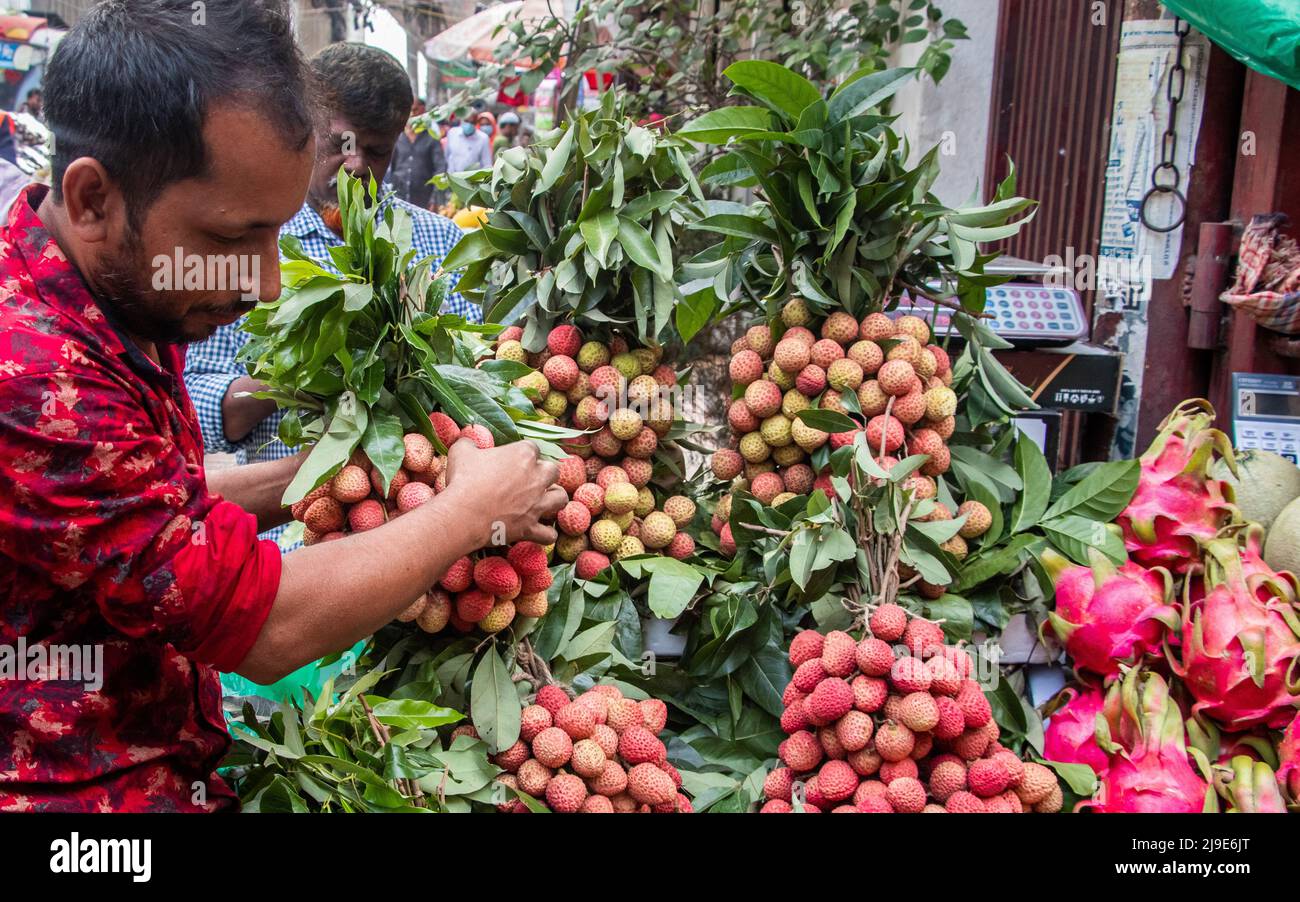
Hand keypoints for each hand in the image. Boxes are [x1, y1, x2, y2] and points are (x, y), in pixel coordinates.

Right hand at [442, 438, 565, 545]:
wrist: (462, 514)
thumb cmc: (463, 480)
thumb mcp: (461, 452)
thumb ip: (468, 442)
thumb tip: (467, 440)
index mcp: (523, 454)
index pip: (534, 448)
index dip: (525, 455)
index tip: (514, 461)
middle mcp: (537, 477)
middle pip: (553, 470)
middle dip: (545, 474)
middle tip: (531, 479)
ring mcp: (536, 503)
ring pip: (561, 498)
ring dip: (554, 499)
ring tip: (544, 501)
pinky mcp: (531, 527)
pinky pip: (549, 534)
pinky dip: (546, 534)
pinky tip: (540, 530)